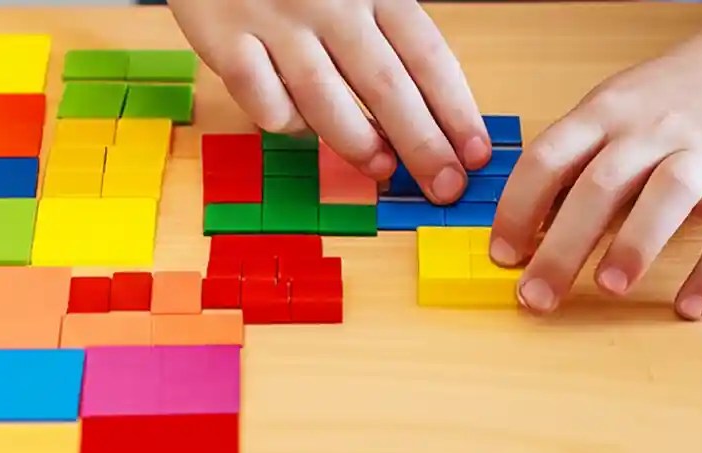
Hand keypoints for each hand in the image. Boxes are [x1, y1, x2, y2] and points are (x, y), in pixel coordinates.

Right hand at [168, 0, 490, 202]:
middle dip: (423, 144)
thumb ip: (390, 39)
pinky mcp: (225, 37)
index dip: (457, 111)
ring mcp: (275, 20)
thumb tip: (434, 118)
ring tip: (383, 168)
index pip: (429, 56)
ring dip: (359, 143)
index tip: (476, 153)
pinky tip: (300, 125)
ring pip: (325, 98)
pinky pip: (262, 98)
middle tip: (445, 185)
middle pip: (387, 85)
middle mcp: (330, 3)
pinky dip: (285, 121)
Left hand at [489, 33, 701, 319]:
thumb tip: (528, 227)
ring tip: (609, 288)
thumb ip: (577, 161)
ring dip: (634, 244)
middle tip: (537, 296)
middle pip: (599, 186)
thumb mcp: (616, 111)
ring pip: (666, 195)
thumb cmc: (677, 100)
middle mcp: (651, 128)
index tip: (503, 255)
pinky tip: (691, 307)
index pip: (548, 158)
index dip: (518, 208)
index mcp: (606, 113)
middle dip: (562, 246)